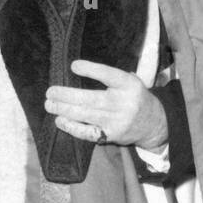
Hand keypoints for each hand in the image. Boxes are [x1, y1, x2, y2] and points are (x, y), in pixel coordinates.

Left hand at [44, 60, 167, 150]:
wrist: (153, 124)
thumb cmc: (135, 98)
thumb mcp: (131, 82)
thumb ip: (110, 76)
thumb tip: (76, 68)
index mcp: (129, 85)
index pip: (109, 75)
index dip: (91, 70)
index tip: (73, 66)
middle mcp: (124, 103)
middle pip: (91, 99)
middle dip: (67, 95)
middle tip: (50, 91)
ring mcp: (117, 121)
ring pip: (86, 115)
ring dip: (64, 109)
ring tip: (50, 104)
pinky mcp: (111, 136)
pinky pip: (88, 132)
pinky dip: (72, 127)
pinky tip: (60, 120)